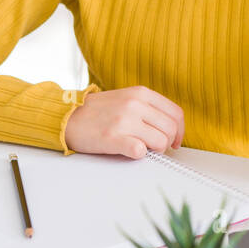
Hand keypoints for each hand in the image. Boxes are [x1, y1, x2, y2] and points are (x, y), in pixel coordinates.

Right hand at [64, 85, 185, 158]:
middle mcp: (135, 104)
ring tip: (142, 147)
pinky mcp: (113, 138)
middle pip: (171, 129)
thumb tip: (171, 126)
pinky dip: (139, 154)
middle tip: (158, 147)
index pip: (176, 113)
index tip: (175, 140)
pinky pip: (140, 151)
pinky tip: (131, 150)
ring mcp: (124, 121)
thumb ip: (149, 107)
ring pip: (160, 141)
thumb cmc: (98, 111)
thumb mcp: (127, 97)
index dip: (180, 130)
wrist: (68, 116)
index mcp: (141, 93)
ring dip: (155, 150)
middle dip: (169, 143)